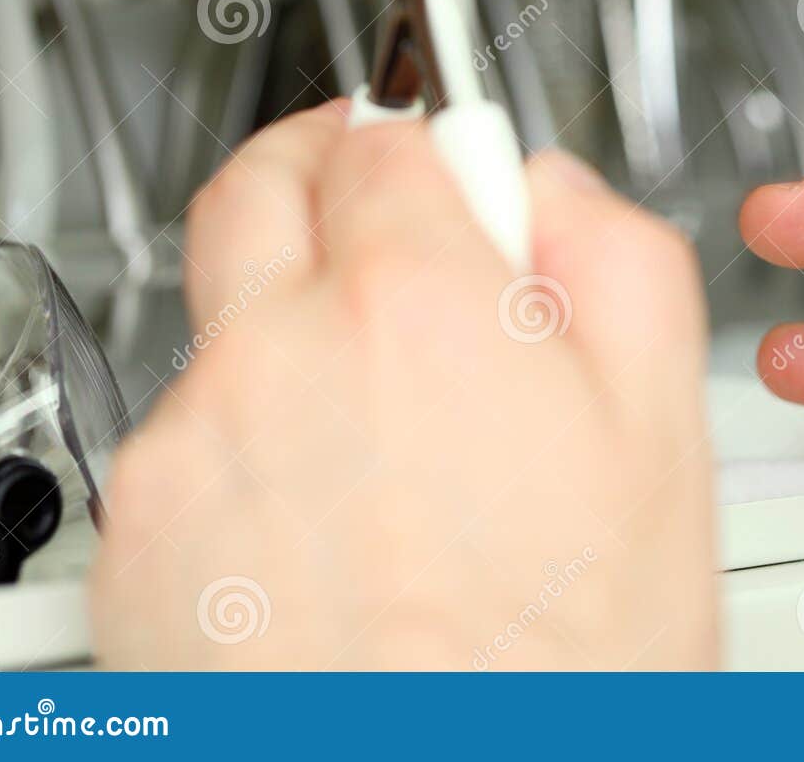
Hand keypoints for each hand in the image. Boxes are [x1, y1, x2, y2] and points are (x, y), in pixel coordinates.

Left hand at [91, 102, 714, 668]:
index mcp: (421, 308)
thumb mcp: (665, 436)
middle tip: (371, 213)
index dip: (431, 141)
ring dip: (289, 326)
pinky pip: (185, 434)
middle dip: (318, 171)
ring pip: (225, 319)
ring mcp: (194, 445)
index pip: (390, 137)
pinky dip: (246, 438)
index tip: (447, 169)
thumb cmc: (564, 667)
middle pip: (261, 185)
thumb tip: (546, 187)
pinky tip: (329, 524)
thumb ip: (612, 254)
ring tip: (383, 435)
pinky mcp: (138, 533)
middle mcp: (283, 356)